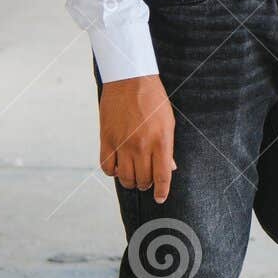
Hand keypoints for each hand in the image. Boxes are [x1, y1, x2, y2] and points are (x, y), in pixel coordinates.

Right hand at [99, 75, 175, 201]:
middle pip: (143, 179)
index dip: (161, 191)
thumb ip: (168, 147)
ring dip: (130, 181)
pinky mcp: (106, 140)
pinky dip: (112, 172)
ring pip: (125, 177)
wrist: (130, 79)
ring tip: (133, 175)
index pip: (162, 176)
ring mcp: (123, 144)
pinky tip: (118, 167)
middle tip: (146, 180)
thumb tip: (170, 169)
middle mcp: (142, 146)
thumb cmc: (153, 99)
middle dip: (146, 184)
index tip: (160, 198)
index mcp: (161, 141)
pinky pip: (107, 167)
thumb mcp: (168, 121)